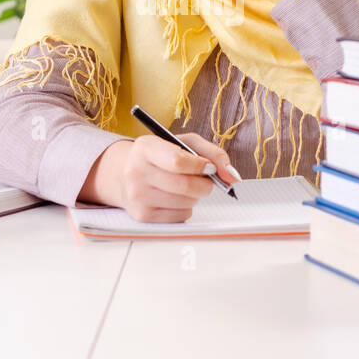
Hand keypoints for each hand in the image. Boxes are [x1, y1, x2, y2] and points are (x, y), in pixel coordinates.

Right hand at [80, 132, 235, 222]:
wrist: (125, 174)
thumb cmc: (161, 156)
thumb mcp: (184, 143)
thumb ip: (213, 153)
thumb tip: (233, 176)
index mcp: (145, 147)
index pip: (178, 161)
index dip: (201, 166)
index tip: (209, 166)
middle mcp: (136, 172)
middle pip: (186, 186)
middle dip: (205, 184)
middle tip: (206, 179)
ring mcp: (138, 196)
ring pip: (186, 202)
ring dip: (195, 195)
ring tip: (186, 186)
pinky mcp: (142, 216)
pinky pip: (181, 216)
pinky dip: (186, 207)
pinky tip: (175, 197)